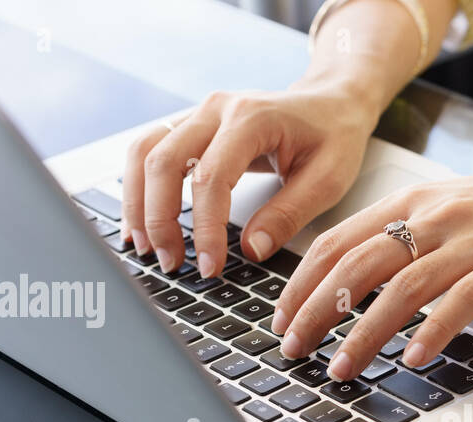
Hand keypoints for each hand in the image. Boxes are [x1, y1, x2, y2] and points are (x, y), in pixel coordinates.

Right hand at [120, 81, 379, 278]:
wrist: (332, 102)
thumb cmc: (334, 137)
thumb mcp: (328, 180)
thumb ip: (288, 215)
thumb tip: (252, 251)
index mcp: (252, 119)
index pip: (211, 178)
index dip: (205, 228)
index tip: (210, 267)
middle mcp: (216, 109)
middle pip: (162, 161)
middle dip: (160, 219)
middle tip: (172, 264)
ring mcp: (199, 114)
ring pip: (144, 152)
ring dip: (138, 202)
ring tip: (146, 248)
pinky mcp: (192, 126)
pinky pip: (150, 151)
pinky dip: (138, 186)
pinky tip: (142, 222)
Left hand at [272, 162, 472, 380]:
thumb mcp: (445, 208)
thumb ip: (399, 235)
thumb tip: (349, 274)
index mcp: (410, 203)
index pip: (337, 242)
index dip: (300, 283)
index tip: (281, 318)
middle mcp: (432, 219)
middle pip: (356, 267)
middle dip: (316, 312)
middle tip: (294, 349)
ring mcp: (468, 242)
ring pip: (401, 289)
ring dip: (363, 333)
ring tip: (342, 367)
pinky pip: (459, 302)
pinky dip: (432, 331)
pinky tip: (412, 357)